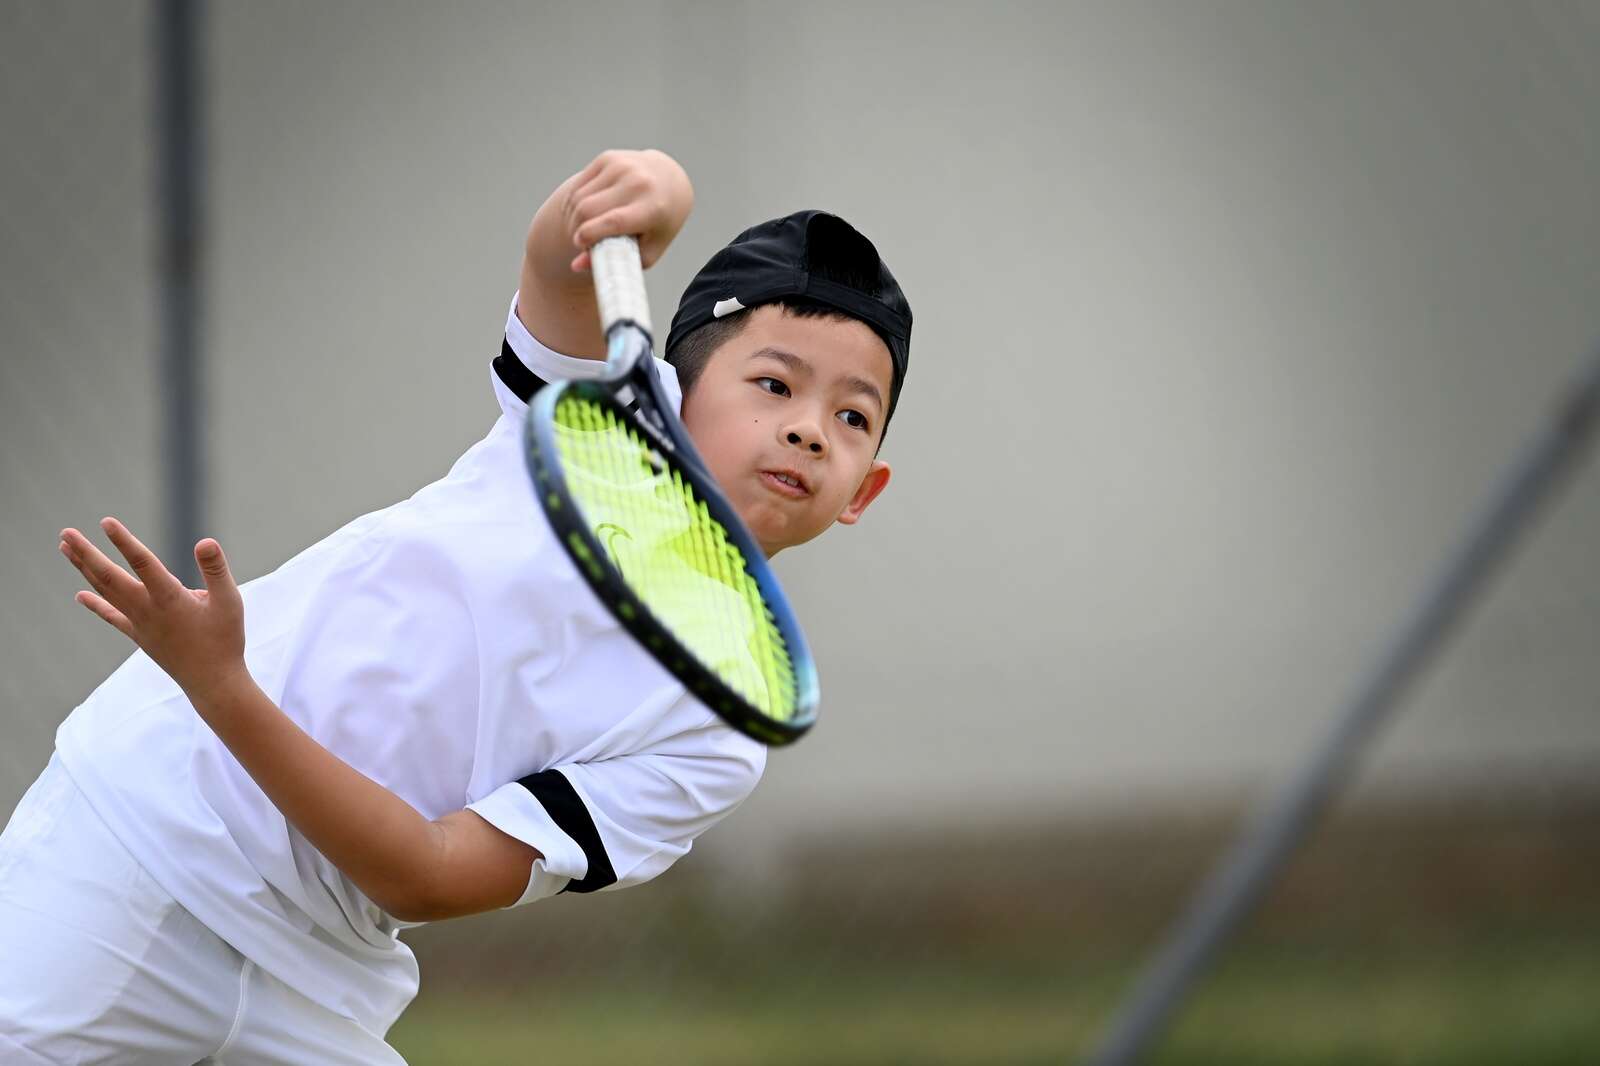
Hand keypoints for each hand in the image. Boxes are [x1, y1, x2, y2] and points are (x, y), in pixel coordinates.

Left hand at [59, 518, 246, 702]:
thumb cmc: (225, 640)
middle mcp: (148, 610)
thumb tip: (205, 541)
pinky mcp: (140, 636)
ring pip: (105, 592)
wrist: (213, 683)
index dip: (124, 541)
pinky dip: (95, 605)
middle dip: (87, 553)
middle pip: (109, 577)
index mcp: (170, 599)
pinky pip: (112, 617)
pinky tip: (80, 595)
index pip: (142, 563)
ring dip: (84, 569)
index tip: (105, 522)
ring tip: (66, 549)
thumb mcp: (230, 601)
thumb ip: (216, 570)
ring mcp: (139, 624)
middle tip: (65, 533)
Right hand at [560, 149, 693, 271]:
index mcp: (653, 208)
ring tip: (583, 229)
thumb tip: (576, 265)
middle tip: (581, 242)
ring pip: (578, 197)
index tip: (580, 244)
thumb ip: (616, 261)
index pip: (614, 221)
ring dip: (573, 217)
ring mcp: (621, 167)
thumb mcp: (647, 249)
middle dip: (577, 229)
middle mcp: (638, 182)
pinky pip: (579, 185)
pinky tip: (585, 213)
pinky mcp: (608, 158)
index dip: (591, 235)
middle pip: (588, 209)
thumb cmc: (657, 224)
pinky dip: (575, 203)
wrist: (668, 181)